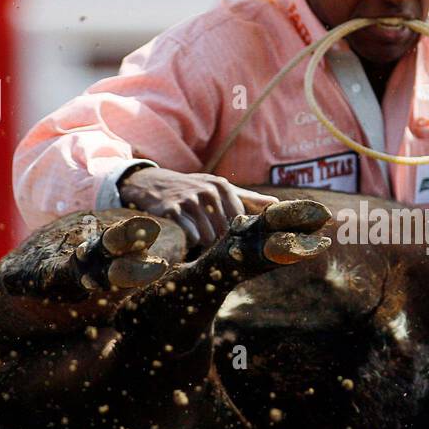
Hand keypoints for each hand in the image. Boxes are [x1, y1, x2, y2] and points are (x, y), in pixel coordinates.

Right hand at [118, 167, 278, 247]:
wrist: (150, 184)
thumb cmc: (191, 190)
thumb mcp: (217, 188)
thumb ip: (248, 198)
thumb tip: (278, 204)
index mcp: (222, 187)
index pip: (239, 223)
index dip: (231, 236)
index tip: (223, 239)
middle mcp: (208, 191)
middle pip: (223, 234)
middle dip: (214, 243)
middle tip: (202, 239)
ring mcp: (189, 200)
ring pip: (207, 238)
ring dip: (198, 244)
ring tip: (190, 235)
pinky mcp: (172, 211)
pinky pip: (190, 238)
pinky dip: (185, 243)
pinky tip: (180, 235)